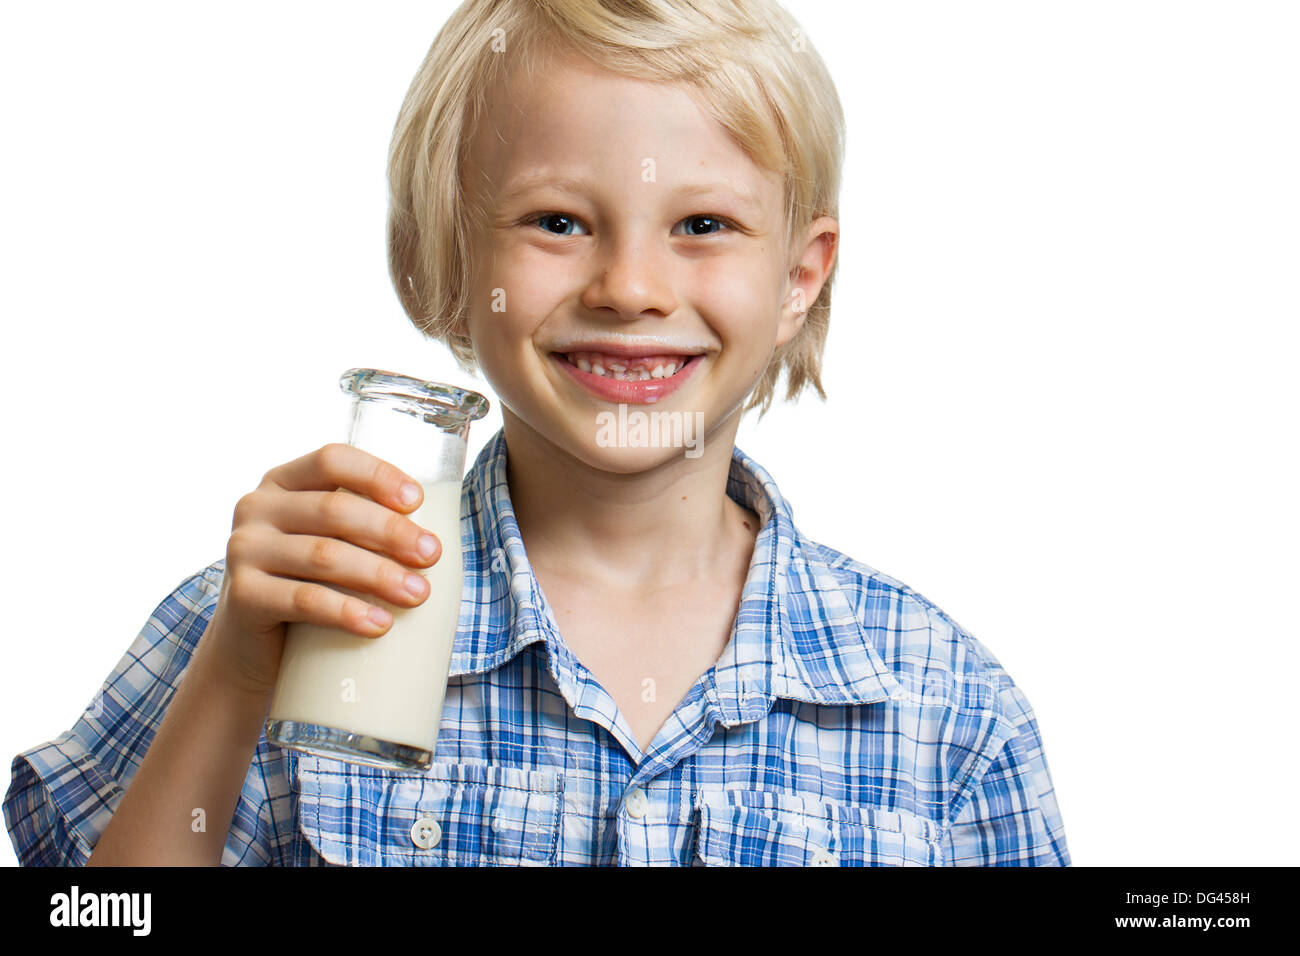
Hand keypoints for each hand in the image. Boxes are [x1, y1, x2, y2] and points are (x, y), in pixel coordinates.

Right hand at [202, 443, 441, 696]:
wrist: (254, 648)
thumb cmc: (309, 584)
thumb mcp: (328, 542)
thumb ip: (363, 526)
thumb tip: (436, 538)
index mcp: (283, 482)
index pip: (332, 459)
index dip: (377, 475)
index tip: (418, 502)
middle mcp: (257, 508)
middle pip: (334, 509)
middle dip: (391, 531)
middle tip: (432, 555)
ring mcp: (243, 551)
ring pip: (324, 556)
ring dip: (379, 575)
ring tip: (418, 594)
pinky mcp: (242, 597)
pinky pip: (303, 600)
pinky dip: (347, 612)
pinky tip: (379, 623)